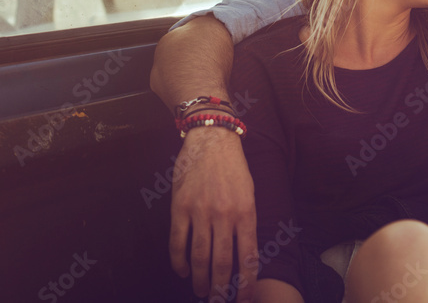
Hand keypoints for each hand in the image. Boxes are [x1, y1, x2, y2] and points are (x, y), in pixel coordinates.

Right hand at [169, 127, 257, 302]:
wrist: (211, 140)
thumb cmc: (234, 167)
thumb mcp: (250, 192)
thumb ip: (246, 221)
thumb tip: (243, 252)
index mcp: (245, 212)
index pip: (247, 255)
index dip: (246, 281)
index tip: (244, 297)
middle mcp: (224, 215)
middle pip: (222, 262)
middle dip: (221, 288)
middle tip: (219, 302)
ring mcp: (200, 212)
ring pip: (199, 256)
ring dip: (200, 279)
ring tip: (202, 292)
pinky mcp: (180, 207)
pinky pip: (177, 241)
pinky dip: (179, 261)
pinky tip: (183, 272)